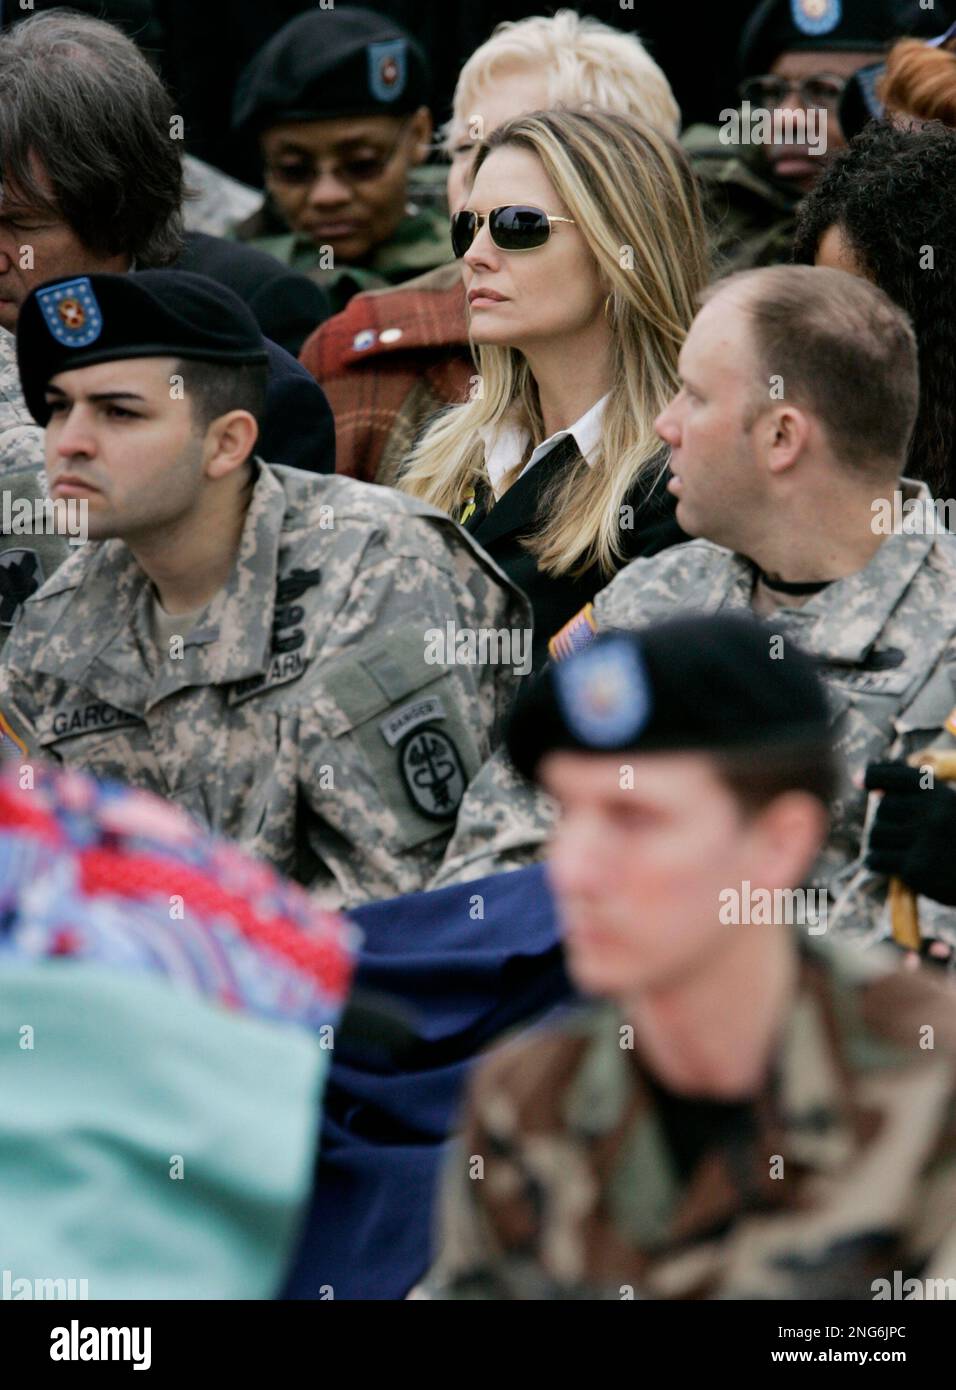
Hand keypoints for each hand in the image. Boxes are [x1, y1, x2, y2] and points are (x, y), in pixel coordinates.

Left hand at [864, 761, 955, 907]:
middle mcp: (933, 814)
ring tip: (896, 850)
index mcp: (942, 795)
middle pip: (882, 808)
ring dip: (879, 843)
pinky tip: (887, 864)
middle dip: (885, 820)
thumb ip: (920, 796)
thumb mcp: (950, 808)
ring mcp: (924, 842)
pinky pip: (876, 859)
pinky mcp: (915, 869)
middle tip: (899, 833)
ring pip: (875, 834)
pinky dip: (876, 861)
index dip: (874, 775)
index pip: (898, 775)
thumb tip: (875, 792)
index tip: (858, 780)